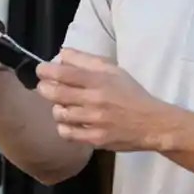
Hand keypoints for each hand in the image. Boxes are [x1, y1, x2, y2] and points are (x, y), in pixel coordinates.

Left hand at [34, 48, 169, 151]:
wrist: (152, 123)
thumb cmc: (131, 94)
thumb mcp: (113, 71)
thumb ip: (86, 61)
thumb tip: (62, 54)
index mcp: (99, 81)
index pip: (64, 73)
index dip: (46, 70)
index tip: (41, 70)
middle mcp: (95, 100)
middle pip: (56, 93)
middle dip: (44, 88)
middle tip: (45, 87)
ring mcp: (94, 121)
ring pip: (60, 114)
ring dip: (56, 108)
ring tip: (63, 105)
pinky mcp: (95, 139)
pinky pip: (67, 133)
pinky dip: (64, 126)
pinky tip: (70, 122)